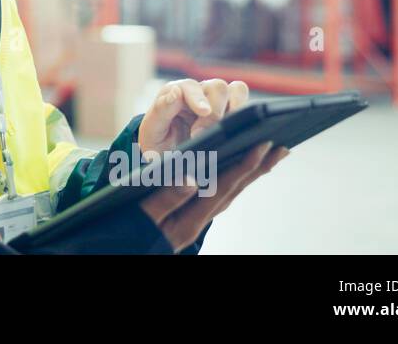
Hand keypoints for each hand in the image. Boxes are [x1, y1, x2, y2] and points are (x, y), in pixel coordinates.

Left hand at [137, 78, 249, 158]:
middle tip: (203, 134)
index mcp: (176, 93)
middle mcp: (198, 92)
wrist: (166, 157)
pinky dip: (247, 116)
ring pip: (237, 90)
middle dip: (215, 110)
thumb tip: (175, 93)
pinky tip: (241, 133)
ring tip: (230, 129)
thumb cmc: (157, 142)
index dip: (198, 99)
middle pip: (217, 86)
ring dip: (236, 108)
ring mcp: (216, 101)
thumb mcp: (151, 130)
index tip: (204, 112)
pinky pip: (246, 106)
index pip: (190, 87)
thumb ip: (161, 110)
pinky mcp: (231, 112)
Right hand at [139, 140, 288, 251]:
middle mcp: (196, 223)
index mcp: (188, 221)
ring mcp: (192, 223)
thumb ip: (167, 198)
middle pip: (232, 191)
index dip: (243, 166)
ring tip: (267, 157)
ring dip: (248, 174)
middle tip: (281, 148)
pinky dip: (230, 182)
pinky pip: (216, 198)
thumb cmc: (126, 233)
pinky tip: (234, 174)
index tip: (262, 145)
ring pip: (227, 195)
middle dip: (257, 169)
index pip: (221, 188)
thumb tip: (192, 177)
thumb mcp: (142, 216)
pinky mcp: (187, 220)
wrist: (116, 252)